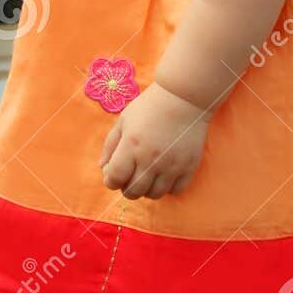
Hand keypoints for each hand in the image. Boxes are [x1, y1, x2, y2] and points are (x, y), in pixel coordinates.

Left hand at [99, 81, 210, 199]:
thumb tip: (103, 167)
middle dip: (127, 187)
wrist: (184, 98)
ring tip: (147, 175)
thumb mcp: (124, 120)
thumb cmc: (150, 106)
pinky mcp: (188, 167)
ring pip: (154, 194)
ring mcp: (171, 165)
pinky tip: (164, 174)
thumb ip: (110, 144)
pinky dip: (167, 187)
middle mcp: (150, 159)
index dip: (110, 180)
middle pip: (133, 192)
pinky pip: (175, 191)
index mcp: (131, 146)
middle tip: (130, 177)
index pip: (114, 178)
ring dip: (147, 189)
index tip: (113, 174)